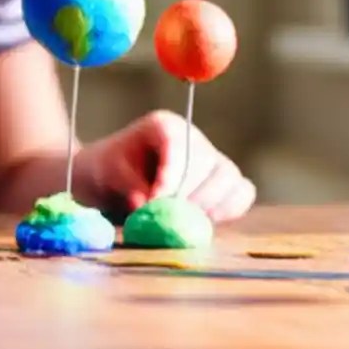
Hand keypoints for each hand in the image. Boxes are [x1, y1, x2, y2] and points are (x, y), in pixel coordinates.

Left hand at [74, 110, 255, 221]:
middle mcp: (193, 138)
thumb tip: (147, 201)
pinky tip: (204, 221)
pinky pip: (242, 193)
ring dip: (208, 205)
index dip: (171, 175)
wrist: (109, 183)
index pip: (179, 144)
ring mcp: (211, 160)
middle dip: (188, 195)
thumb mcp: (107, 173)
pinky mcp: (221, 184)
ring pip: (230, 178)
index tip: (154, 201)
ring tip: (181, 222)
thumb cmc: (106, 172)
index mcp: (164, 126)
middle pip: (208, 162)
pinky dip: (229, 209)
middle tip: (166, 217)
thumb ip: (127, 184)